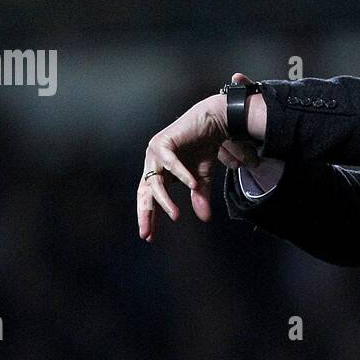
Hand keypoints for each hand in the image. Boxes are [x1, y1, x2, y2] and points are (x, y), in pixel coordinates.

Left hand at [137, 73, 261, 240]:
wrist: (213, 122)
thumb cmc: (204, 148)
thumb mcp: (202, 178)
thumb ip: (199, 196)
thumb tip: (204, 218)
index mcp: (160, 172)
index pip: (151, 197)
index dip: (150, 216)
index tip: (149, 236)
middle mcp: (154, 163)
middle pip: (146, 192)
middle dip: (146, 213)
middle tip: (147, 233)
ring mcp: (156, 152)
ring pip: (155, 181)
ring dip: (164, 200)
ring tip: (174, 215)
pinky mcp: (163, 142)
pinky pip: (170, 163)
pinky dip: (181, 174)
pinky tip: (191, 184)